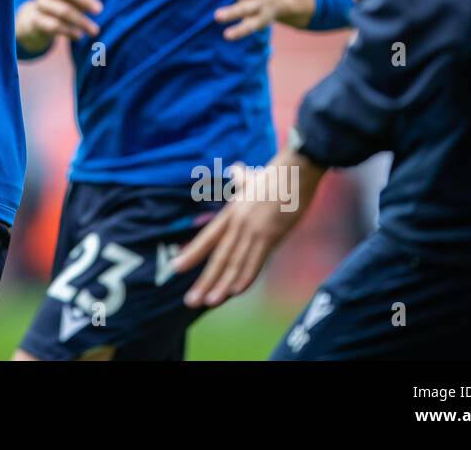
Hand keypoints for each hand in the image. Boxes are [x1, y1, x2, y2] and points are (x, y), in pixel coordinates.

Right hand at [15, 0, 111, 54]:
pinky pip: (53, 25)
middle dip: (85, 0)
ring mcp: (41, 3)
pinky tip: (79, 35)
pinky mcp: (37, 20)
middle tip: (100, 10)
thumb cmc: (66, 1)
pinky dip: (69, 31)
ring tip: (95, 31)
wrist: (37, 21)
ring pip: (62, 10)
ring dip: (81, 21)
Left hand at [174, 144, 325, 308]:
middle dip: (204, 280)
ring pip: (234, 263)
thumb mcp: (252, 178)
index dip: (192, 253)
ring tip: (209, 302)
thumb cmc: (276, 175)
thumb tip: (236, 168)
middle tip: (190, 300)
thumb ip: (242, 179)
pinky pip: (255, 261)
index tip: (177, 267)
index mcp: (232, 213)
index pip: (207, 238)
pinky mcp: (270, 236)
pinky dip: (245, 277)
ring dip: (222, 285)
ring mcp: (252, 230)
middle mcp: (237, 224)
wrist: (294, 172)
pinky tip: (235, 291)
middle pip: (218, 257)